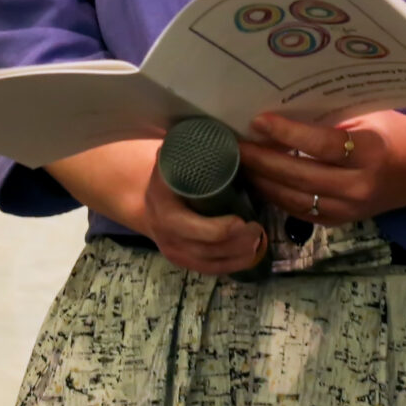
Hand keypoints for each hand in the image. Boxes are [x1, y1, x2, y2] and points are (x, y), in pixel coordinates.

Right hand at [141, 152, 269, 277]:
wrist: (146, 201)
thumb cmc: (168, 175)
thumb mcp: (172, 158)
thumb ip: (190, 149)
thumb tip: (218, 135)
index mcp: (164, 210)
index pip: (193, 228)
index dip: (220, 228)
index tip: (241, 218)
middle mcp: (167, 236)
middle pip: (208, 249)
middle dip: (237, 242)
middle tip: (258, 227)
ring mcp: (176, 253)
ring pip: (214, 263)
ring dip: (240, 254)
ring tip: (259, 237)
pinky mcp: (186, 264)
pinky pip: (213, 270)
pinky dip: (235, 264)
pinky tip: (252, 253)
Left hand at [238, 111, 405, 226]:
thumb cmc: (395, 132)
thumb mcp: (368, 117)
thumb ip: (330, 121)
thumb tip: (283, 111)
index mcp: (371, 153)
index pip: (322, 145)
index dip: (288, 134)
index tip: (259, 120)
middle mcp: (359, 186)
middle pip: (300, 175)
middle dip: (262, 159)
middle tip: (234, 142)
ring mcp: (349, 209)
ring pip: (294, 198)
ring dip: (263, 180)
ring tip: (239, 161)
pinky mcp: (340, 222)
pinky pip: (300, 211)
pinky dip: (276, 196)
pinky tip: (259, 180)